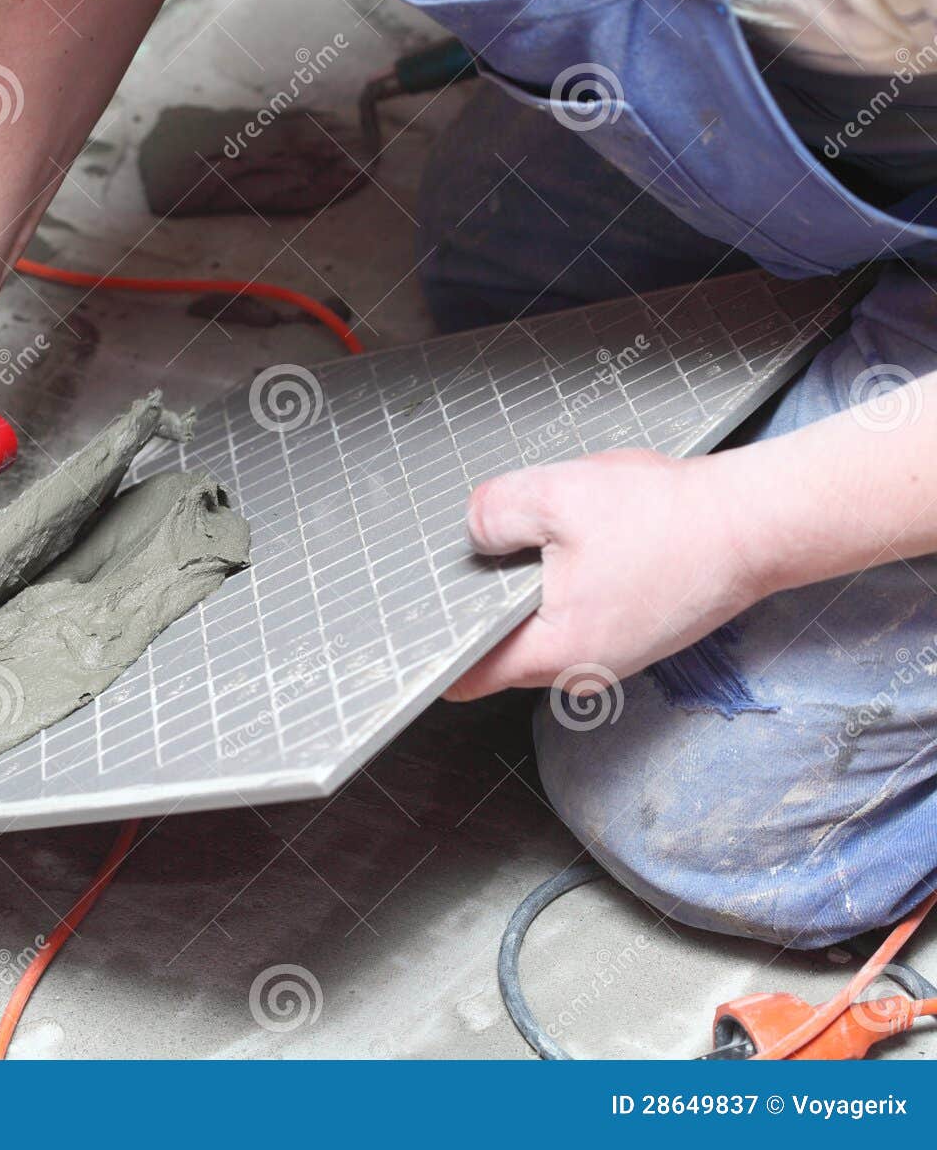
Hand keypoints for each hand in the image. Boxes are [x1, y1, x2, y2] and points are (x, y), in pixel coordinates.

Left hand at [444, 449, 766, 700]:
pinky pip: (574, 613)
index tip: (412, 620)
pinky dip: (564, 583)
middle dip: (482, 603)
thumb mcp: (558, 495)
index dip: (434, 645)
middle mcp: (578, 669)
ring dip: (526, 587)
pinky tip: (577, 542)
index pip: (465, 673)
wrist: (757, 523)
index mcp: (551, 653)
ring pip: (538, 626)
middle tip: (470, 552)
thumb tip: (473, 531)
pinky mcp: (631, 632)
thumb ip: (495, 513)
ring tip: (533, 539)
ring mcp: (609, 654)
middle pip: (499, 645)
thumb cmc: (669, 518)